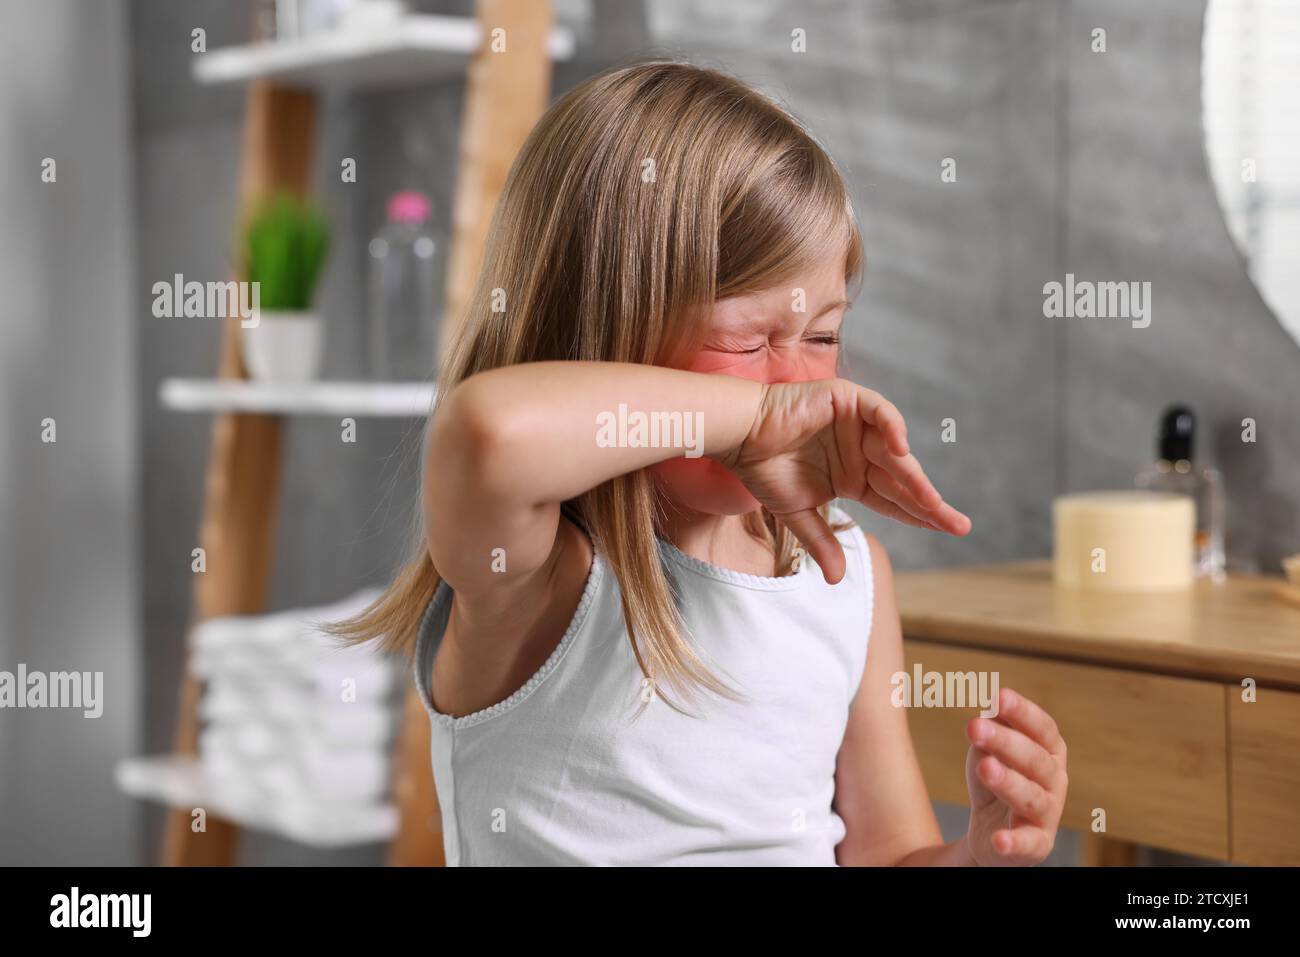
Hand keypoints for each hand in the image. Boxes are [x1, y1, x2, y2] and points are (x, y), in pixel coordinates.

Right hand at [715, 378, 970, 581]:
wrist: (740, 437)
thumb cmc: (764, 470)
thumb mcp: (796, 514)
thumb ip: (820, 541)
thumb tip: (837, 579)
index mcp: (855, 478)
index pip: (896, 500)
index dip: (922, 516)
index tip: (952, 531)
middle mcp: (863, 452)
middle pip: (904, 479)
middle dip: (930, 502)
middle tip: (958, 524)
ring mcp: (858, 425)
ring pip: (896, 451)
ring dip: (914, 476)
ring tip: (932, 501)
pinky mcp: (849, 400)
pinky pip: (880, 412)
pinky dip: (893, 427)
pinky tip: (902, 449)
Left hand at [963, 688, 1067, 865]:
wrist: (991, 829)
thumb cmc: (996, 775)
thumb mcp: (989, 747)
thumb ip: (993, 725)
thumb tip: (994, 704)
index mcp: (1049, 750)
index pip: (1042, 728)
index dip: (1023, 712)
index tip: (999, 696)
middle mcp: (1055, 780)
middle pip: (1034, 759)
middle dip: (1006, 742)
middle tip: (974, 727)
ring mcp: (1047, 813)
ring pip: (1031, 796)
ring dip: (1009, 781)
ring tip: (985, 767)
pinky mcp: (1036, 844)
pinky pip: (1028, 843)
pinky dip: (1015, 842)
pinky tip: (1000, 840)